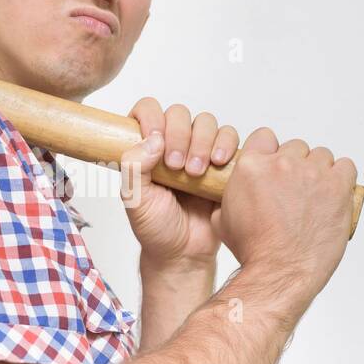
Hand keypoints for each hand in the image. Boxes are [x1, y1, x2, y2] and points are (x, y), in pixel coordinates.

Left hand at [119, 98, 240, 270]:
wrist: (184, 253)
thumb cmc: (156, 227)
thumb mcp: (135, 200)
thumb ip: (134, 168)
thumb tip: (153, 139)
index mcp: (144, 147)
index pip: (147, 110)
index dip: (151, 116)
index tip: (154, 138)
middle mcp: (171, 144)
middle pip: (179, 113)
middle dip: (179, 135)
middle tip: (177, 166)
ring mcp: (198, 151)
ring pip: (206, 122)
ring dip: (202, 141)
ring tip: (196, 172)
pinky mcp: (222, 162)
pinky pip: (229, 137)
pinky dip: (226, 144)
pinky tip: (218, 163)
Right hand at [213, 134, 357, 312]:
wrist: (280, 272)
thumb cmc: (255, 252)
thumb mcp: (223, 220)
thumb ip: (229, 197)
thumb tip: (234, 193)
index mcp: (251, 167)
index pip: (264, 137)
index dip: (271, 151)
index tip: (275, 165)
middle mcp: (281, 163)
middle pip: (295, 147)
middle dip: (296, 166)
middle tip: (296, 190)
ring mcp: (311, 173)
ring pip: (321, 156)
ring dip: (319, 172)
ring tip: (316, 196)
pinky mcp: (337, 186)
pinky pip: (346, 166)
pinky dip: (342, 177)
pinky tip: (335, 194)